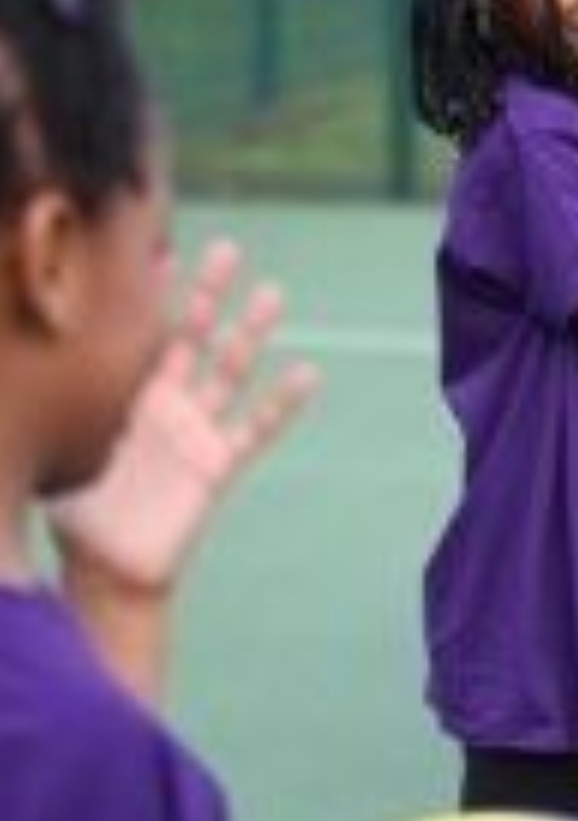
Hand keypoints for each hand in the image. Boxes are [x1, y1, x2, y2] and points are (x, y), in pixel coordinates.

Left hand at [46, 240, 318, 596]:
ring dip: (251, 332)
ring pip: (231, 370)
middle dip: (211, 293)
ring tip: (271, 294)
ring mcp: (198, 431)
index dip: (152, 295)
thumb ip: (39, 418)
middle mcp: (169, 404)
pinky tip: (304, 375)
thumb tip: (2, 367)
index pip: (142, 333)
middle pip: (196, 336)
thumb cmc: (74, 514)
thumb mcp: (49, 456)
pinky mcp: (218, 464)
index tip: (159, 252)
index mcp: (127, 398)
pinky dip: (282, 403)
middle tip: (227, 250)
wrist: (108, 570)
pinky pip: (257, 428)